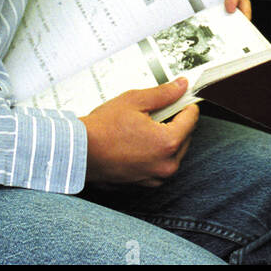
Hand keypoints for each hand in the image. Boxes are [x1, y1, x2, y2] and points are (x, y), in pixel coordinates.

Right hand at [80, 79, 199, 186]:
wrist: (78, 153)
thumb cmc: (102, 129)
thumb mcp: (135, 101)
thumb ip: (163, 94)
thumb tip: (181, 86)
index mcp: (168, 143)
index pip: (191, 118)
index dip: (185, 104)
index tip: (180, 98)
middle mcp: (166, 165)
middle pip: (185, 136)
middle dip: (175, 122)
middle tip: (155, 112)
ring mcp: (155, 177)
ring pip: (174, 152)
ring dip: (166, 139)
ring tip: (142, 128)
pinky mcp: (145, 184)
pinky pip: (160, 165)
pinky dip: (155, 154)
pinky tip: (137, 143)